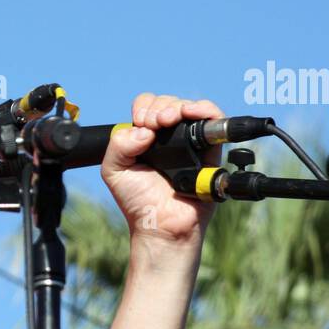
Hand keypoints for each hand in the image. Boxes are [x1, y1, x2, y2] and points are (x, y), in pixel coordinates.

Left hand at [101, 93, 224, 253]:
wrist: (162, 225)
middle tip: (155, 124)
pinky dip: (204, 109)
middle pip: (167, 103)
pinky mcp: (209, 150)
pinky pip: (214, 119)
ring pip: (188, 107)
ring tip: (169, 119)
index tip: (141, 123)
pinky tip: (192, 113)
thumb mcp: (114, 170)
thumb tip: (145, 130)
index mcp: (144, 139)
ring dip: (178, 106)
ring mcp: (189, 142)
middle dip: (159, 108)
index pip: (146, 107)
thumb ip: (118, 145)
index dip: (144, 109)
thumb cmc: (138, 201)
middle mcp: (168, 138)